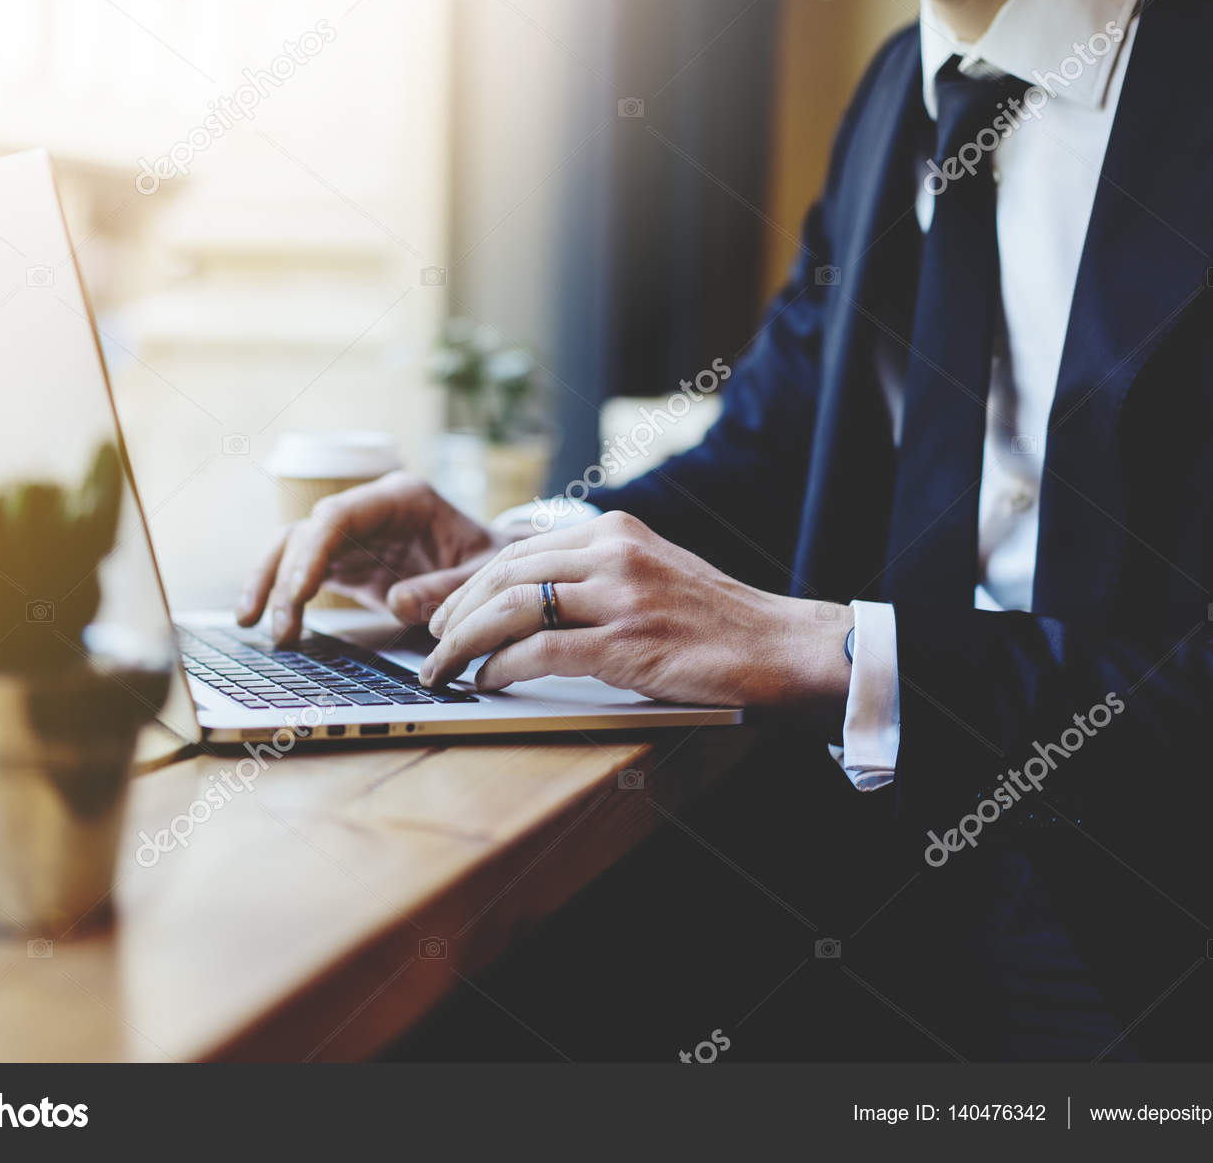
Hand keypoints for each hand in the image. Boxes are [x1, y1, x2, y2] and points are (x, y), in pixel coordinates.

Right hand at [237, 470, 526, 643]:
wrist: (503, 569)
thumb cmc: (496, 565)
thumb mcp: (485, 575)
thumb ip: (446, 588)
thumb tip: (396, 602)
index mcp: (403, 498)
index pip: (339, 514)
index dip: (313, 552)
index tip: (300, 592)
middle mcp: (371, 509)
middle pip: (308, 531)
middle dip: (286, 575)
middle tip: (280, 624)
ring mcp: (356, 535)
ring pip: (294, 547)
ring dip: (269, 581)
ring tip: (249, 621)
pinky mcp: (350, 561)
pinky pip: (305, 571)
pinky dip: (284, 594)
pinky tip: (269, 621)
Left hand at [421, 511, 853, 708]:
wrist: (780, 648)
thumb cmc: (717, 622)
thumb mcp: (654, 572)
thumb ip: (600, 573)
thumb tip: (534, 594)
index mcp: (615, 531)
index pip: (518, 551)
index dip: (469, 585)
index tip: (445, 612)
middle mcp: (613, 553)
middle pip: (504, 575)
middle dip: (455, 612)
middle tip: (432, 643)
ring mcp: (620, 596)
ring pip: (512, 608)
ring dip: (464, 641)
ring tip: (442, 667)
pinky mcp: (627, 642)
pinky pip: (541, 651)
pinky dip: (502, 667)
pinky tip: (486, 681)